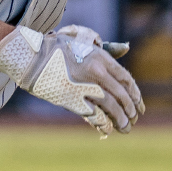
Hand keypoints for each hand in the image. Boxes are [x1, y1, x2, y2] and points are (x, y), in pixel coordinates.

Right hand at [0, 24, 143, 136]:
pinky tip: (108, 129)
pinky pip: (94, 115)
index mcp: (100, 58)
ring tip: (126, 128)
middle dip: (130, 109)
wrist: (31, 57)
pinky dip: (104, 124)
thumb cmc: (57, 48)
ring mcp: (84, 87)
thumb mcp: (83, 41)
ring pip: (111, 107)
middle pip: (121, 95)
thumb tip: (127, 47)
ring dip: (121, 120)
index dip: (135, 95)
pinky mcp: (72, 100)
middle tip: (134, 119)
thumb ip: (106, 48)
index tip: (139, 105)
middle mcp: (96, 72)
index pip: (126, 79)